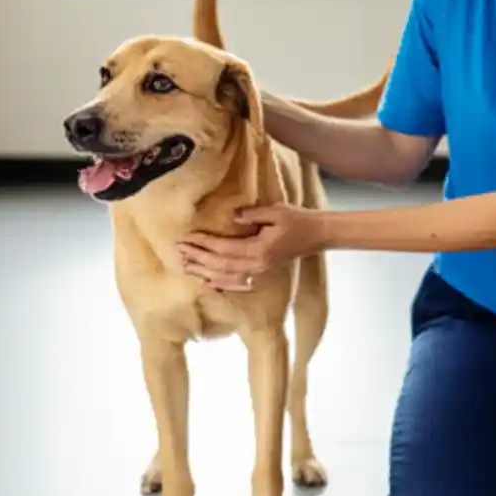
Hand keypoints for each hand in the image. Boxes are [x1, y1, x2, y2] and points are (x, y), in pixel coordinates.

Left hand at [177, 204, 326, 290]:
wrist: (317, 235)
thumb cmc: (297, 219)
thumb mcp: (276, 211)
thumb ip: (253, 214)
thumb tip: (232, 216)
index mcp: (260, 250)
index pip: (224, 248)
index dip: (204, 244)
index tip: (187, 238)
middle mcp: (257, 266)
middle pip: (221, 265)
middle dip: (198, 258)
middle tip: (178, 251)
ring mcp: (260, 273)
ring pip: (226, 277)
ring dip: (204, 272)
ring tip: (185, 266)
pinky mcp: (262, 275)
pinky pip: (237, 284)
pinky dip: (220, 284)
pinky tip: (207, 282)